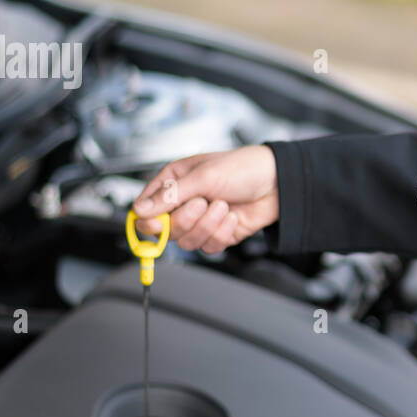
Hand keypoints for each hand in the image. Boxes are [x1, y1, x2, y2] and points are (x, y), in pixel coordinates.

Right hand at [132, 144, 278, 253]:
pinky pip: (209, 247)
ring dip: (207, 226)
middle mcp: (183, 203)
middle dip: (187, 219)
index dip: (148, 220)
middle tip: (203, 202)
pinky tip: (233, 217)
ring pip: (187, 242)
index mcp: (173, 183)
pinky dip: (222, 233)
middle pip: (165, 230)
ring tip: (223, 206)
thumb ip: (170, 196)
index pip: (145, 209)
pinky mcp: (217, 235)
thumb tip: (139, 211)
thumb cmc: (242, 168)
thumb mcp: (204, 176)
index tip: (157, 223)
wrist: (277, 182)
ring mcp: (201, 221)